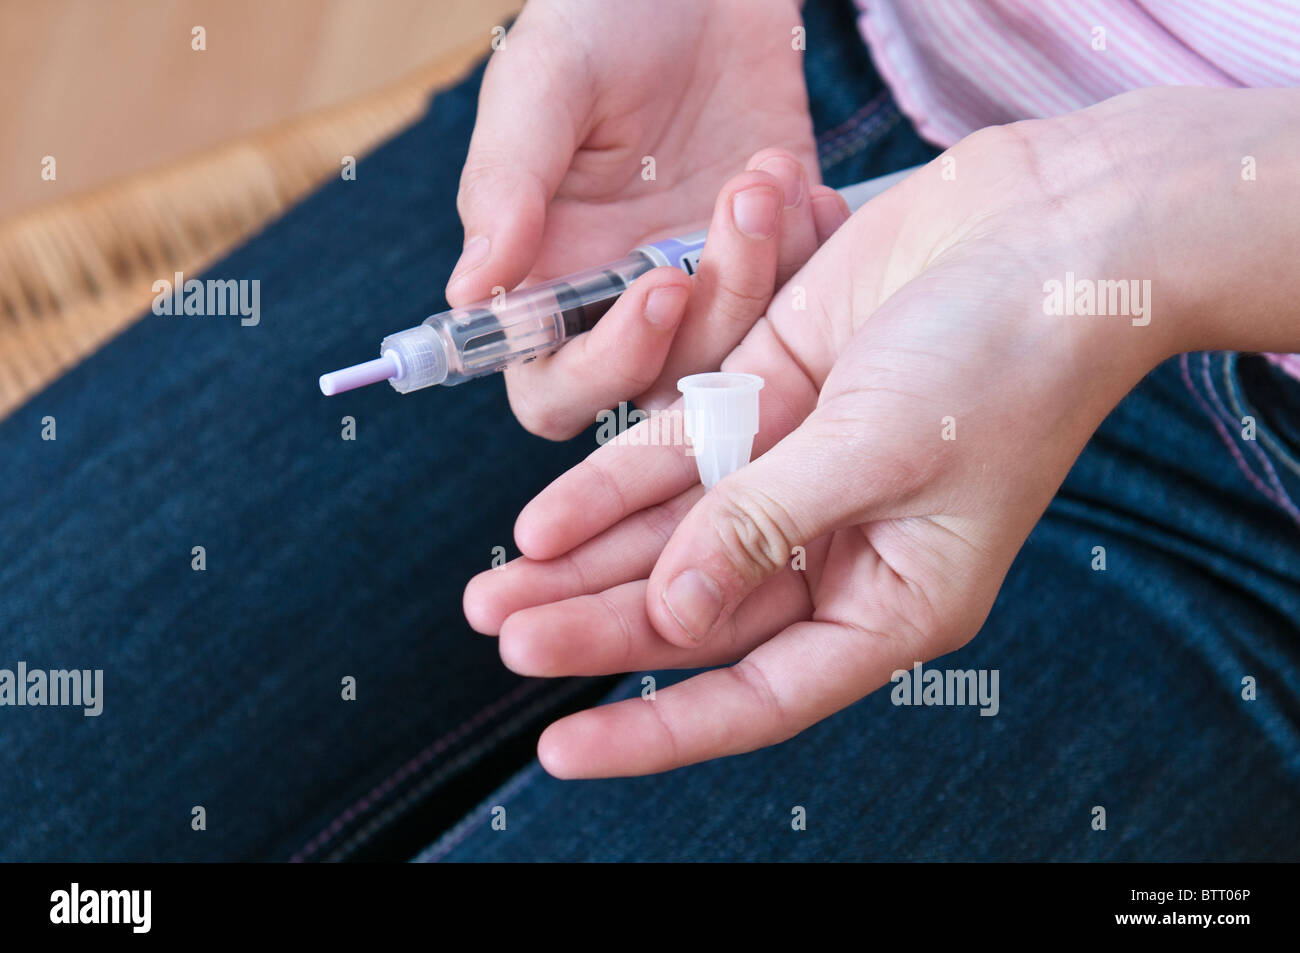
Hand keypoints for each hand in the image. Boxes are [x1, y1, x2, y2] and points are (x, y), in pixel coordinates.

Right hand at [450, 0, 848, 435]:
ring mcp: (704, 285)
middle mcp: (623, 301)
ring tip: (764, 171)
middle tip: (735, 217)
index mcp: (548, 278)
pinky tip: (801, 184)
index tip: (656, 288)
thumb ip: (505, 186)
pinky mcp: (773, 257)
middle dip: (709, 319)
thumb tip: (469, 295)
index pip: (557, 385)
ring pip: (740, 351)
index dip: (604, 366)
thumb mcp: (544, 82)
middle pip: (662, 390)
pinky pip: (799, 299)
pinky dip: (809, 250)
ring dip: (762, 267)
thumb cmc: (602, 16)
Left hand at [465, 87, 1299, 776]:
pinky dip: (612, 482)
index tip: (561, 748)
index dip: (657, 729)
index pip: (757, 694)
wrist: (1052, 228)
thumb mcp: (884, 455)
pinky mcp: (769, 395)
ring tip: (491, 591)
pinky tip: (543, 518)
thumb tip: (673, 615)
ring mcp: (796, 471)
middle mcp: (837, 550)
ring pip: (670, 536)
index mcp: (892, 603)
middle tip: (499, 633)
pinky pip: (675, 453)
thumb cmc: (1008, 356)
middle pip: (694, 612)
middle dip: (595, 626)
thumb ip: (766, 529)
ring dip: (583, 560)